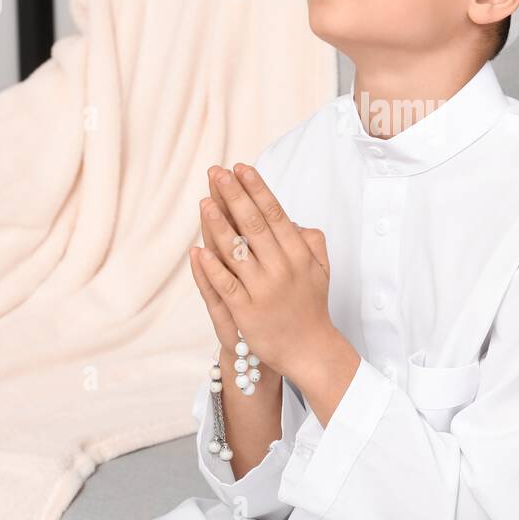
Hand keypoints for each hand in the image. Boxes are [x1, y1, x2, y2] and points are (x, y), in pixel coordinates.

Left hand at [189, 163, 333, 375]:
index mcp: (298, 255)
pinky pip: (225, 286)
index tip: (242, 169)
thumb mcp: (320, 270)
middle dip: (234, 195)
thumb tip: (292, 220)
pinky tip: (198, 250)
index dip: (257, 190)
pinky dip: (211, 268)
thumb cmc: (311, 307)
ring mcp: (263, 290)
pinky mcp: (246, 312)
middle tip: (218, 172)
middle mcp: (282, 269)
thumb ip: (311, 241)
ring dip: (219, 225)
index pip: (275, 214)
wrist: (310, 350)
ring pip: (237, 252)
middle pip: (254, 225)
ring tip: (204, 201)